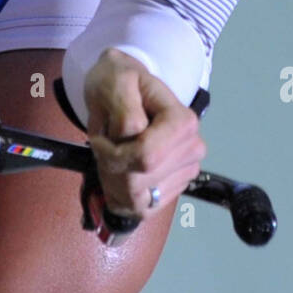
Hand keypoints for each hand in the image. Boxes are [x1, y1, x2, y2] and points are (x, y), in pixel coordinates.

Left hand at [83, 48, 206, 219]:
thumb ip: (125, 110)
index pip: (146, 158)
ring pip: (138, 200)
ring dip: (113, 182)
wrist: (123, 88)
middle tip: (103, 145)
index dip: (114, 154)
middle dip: (110, 168)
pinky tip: (118, 171)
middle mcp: (191, 150)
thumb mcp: (115, 84)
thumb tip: (136, 135)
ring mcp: (185, 172)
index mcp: (182, 122)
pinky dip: (120, 195)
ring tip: (111, 155)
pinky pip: (140, 209)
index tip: (100, 137)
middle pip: (139, 182)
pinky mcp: (173, 190)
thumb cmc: (118, 84)